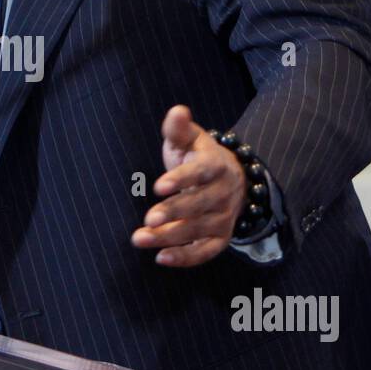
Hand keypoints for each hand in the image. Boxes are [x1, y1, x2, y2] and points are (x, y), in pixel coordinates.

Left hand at [131, 104, 244, 266]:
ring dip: (170, 237)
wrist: (230, 178)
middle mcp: (223, 192)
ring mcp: (224, 217)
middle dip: (173, 212)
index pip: (201, 172)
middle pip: (199, 204)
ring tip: (140, 238)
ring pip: (199, 230)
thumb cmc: (198, 156)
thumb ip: (178, 128)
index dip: (181, 179)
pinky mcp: (220, 237)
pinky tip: (161, 258)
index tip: (158, 186)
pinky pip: (206, 251)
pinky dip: (186, 258)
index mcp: (216, 165)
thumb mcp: (190, 139)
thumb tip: (177, 111)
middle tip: (148, 219)